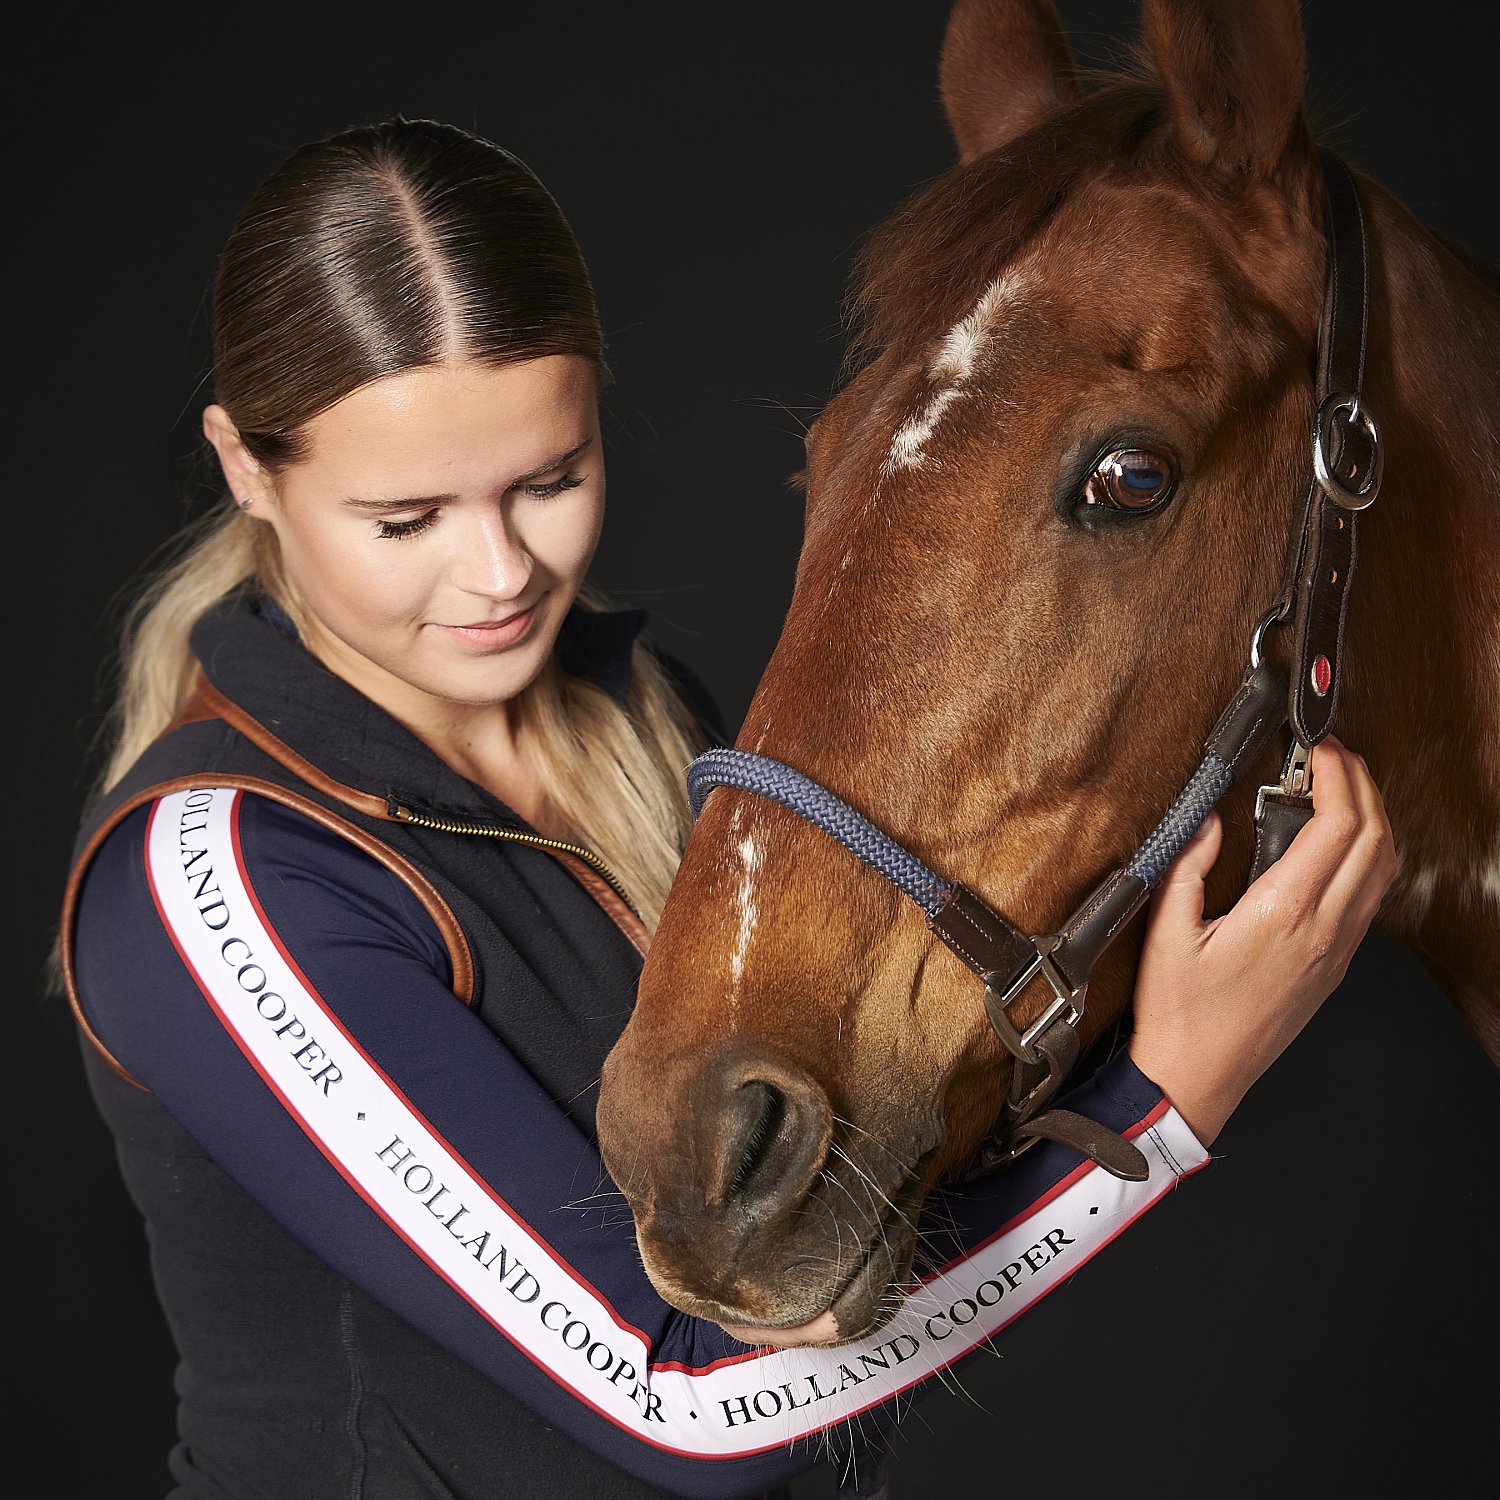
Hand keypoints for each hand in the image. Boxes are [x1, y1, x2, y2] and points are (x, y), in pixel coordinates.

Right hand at [1128, 737, 1396, 1145]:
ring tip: (1345, 790)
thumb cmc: (1179, 1013)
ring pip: (1385, 870)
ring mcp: (1336, 951)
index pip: (1337, 826)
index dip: (1337, 775)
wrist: (1197, 1077)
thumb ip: (1187, 867)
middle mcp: (1322, 931)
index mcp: (1282, 913)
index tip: (1319, 749)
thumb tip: (1207, 823)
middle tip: (1336, 756)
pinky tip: (1342, 845)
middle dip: (1364, 784)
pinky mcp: (1336, 968)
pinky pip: (1372, 900)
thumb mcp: (1164, 931)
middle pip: (1377, 840)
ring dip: (1375, 819)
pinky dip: (1370, 856)